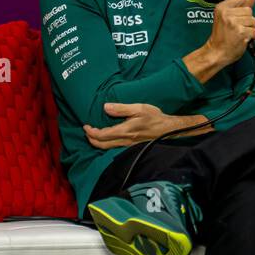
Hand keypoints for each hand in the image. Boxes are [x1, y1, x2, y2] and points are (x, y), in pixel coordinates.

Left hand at [84, 103, 206, 149]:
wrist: (169, 129)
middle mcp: (124, 140)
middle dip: (91, 139)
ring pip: (107, 148)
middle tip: (87, 131)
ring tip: (94, 134)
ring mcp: (128, 145)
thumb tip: (105, 107)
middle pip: (101, 145)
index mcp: (124, 130)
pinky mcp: (132, 146)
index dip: (90, 132)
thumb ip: (121, 108)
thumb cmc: (155, 118)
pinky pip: (114, 147)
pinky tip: (107, 138)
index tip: (86, 126)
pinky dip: (106, 144)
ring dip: (97, 142)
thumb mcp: (139, 108)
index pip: (101, 135)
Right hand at [205, 0, 254, 65]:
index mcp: (221, 8)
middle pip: (249, 10)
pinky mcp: (241, 32)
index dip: (242, 7)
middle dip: (247, 20)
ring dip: (250, 28)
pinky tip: (243, 38)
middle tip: (237, 27)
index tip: (237, 15)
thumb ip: (239, 6)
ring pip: (253, 20)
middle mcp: (227, 14)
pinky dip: (252, 36)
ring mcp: (234, 23)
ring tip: (240, 33)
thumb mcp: (226, 18)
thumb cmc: (221, 36)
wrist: (216, 52)